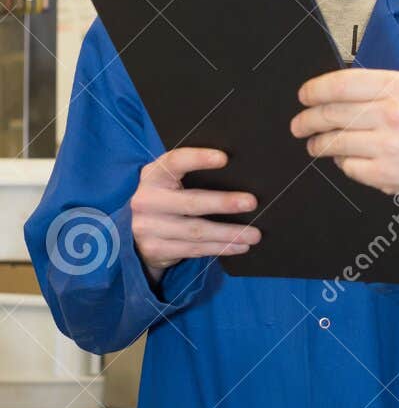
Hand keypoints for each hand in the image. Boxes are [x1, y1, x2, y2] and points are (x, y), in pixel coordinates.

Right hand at [130, 148, 259, 283]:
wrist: (135, 235)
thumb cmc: (165, 201)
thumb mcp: (168, 184)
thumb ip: (189, 177)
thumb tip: (237, 175)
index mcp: (153, 176)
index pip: (174, 162)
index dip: (198, 158)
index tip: (224, 158)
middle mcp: (147, 200)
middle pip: (191, 203)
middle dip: (223, 203)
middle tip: (251, 202)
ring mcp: (149, 228)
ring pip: (197, 231)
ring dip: (229, 233)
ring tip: (254, 234)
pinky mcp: (157, 250)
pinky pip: (195, 250)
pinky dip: (221, 248)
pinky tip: (239, 246)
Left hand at [291, 69, 398, 209]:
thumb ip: (378, 89)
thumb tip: (334, 95)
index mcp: (398, 86)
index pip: (340, 84)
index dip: (314, 90)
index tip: (303, 96)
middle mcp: (392, 113)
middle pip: (331, 114)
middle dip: (307, 120)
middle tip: (299, 125)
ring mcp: (388, 146)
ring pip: (335, 142)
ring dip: (318, 145)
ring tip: (315, 145)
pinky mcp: (386, 174)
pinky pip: (349, 167)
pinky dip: (343, 164)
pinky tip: (347, 160)